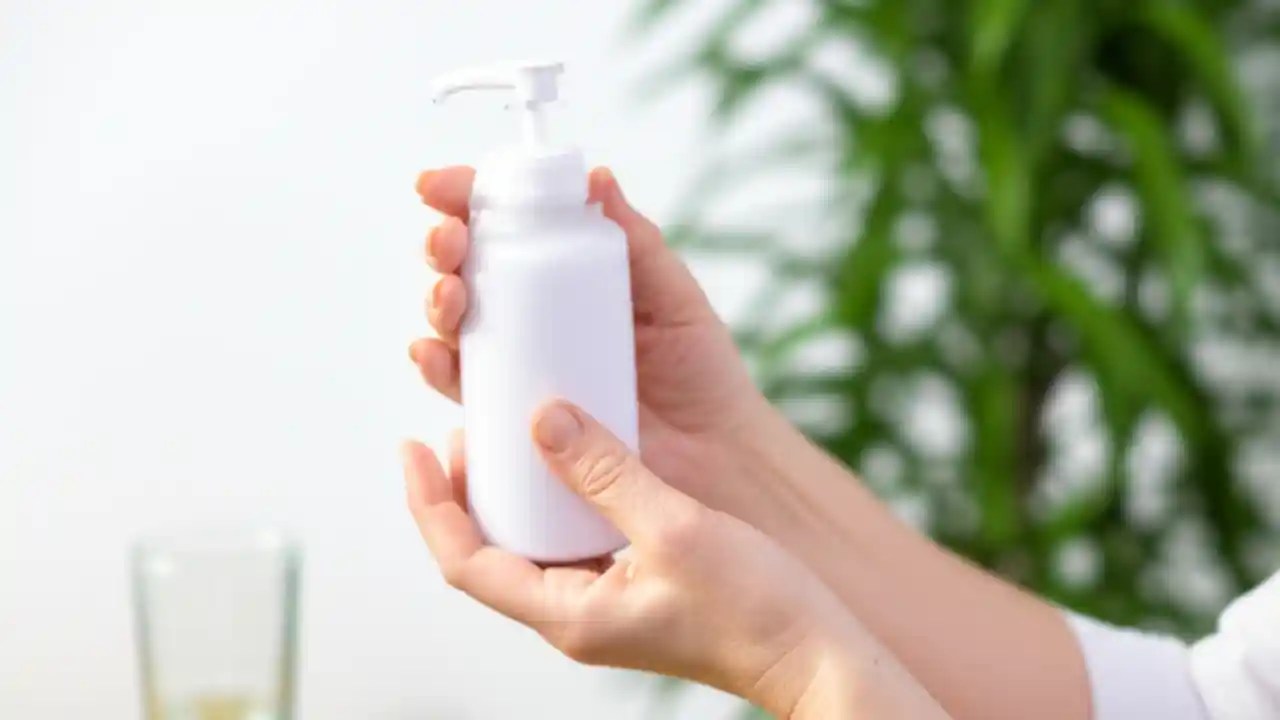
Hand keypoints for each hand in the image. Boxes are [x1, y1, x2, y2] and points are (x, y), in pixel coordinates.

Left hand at [402, 400, 948, 718]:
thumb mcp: (673, 527)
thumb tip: (541, 418)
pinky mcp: (629, 596)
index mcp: (568, 614)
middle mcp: (574, 619)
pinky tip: (574, 466)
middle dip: (463, 495)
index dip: (429, 504)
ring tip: (507, 439)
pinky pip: (569, 547)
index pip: (464, 560)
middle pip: (486, 556)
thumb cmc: (755, 608)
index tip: (414, 446)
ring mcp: (601, 611)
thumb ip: (605, 471)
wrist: (813, 655)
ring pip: (527, 551)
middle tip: (460, 431)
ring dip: (508, 498)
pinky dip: (554, 505)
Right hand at [408, 166, 776, 514]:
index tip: (439, 187)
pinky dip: (438, 368)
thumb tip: (597, 178)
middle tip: (448, 241)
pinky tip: (433, 354)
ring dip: (438, 305)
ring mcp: (524, 369)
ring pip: (457, 329)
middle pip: (470, 274)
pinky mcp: (518, 422)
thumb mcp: (673, 298)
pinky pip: (466, 391)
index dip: (466, 202)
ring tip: (449, 297)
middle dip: (444, 249)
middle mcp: (536, 321)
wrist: (719, 461)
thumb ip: (638, 243)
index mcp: (569, 280)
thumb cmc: (703, 375)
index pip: (507, 229)